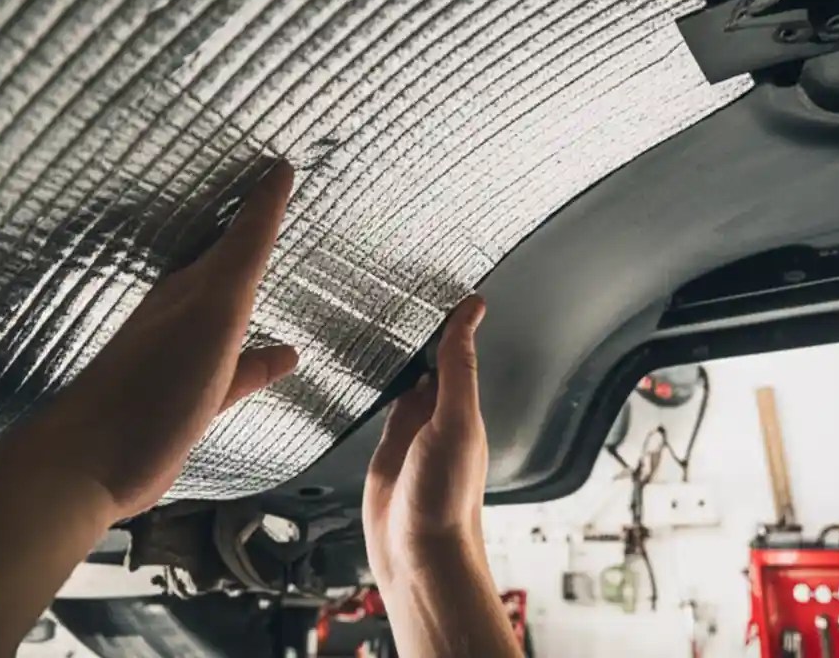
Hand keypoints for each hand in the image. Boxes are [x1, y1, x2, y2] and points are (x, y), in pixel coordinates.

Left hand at [32, 161, 297, 519]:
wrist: (93, 463)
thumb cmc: (156, 383)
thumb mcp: (213, 312)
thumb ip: (245, 254)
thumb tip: (277, 178)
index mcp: (191, 289)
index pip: (238, 234)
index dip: (263, 203)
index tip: (285, 167)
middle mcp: (185, 315)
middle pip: (227, 269)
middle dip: (254, 241)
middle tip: (284, 210)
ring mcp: (184, 360)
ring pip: (230, 318)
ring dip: (254, 299)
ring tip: (284, 284)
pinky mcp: (187, 402)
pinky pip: (234, 368)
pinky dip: (257, 359)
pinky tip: (281, 361)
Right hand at [363, 295, 488, 586]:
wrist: (418, 555)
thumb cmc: (446, 499)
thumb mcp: (455, 421)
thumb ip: (457, 369)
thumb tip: (470, 315)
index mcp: (462, 406)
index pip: (456, 349)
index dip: (449, 319)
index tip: (440, 284)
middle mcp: (438, 416)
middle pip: (429, 362)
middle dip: (419, 332)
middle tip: (403, 291)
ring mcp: (410, 432)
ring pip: (404, 381)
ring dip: (397, 357)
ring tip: (383, 319)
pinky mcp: (384, 448)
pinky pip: (381, 408)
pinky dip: (376, 387)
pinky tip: (367, 372)